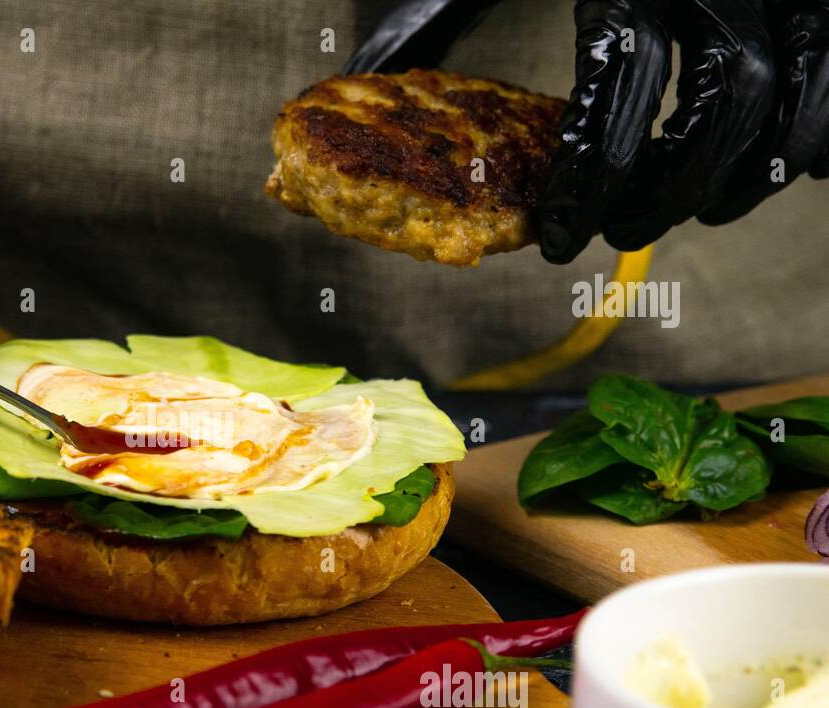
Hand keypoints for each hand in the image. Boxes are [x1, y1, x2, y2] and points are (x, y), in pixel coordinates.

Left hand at [346, 1, 828, 263]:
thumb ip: (438, 6)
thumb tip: (371, 72)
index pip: (619, 80)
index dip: (592, 174)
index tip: (562, 236)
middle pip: (724, 98)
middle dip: (673, 184)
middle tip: (625, 229)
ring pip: (791, 91)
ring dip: (749, 169)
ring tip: (700, 210)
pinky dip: (813, 128)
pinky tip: (777, 162)